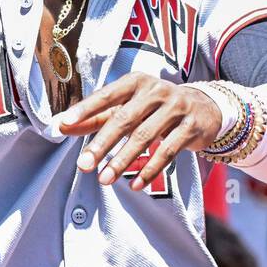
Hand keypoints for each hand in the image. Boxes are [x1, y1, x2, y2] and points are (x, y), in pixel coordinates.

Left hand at [54, 72, 222, 190]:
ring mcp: (176, 108)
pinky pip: (167, 152)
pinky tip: (134, 184)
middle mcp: (156, 91)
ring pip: (145, 137)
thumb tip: (62, 126)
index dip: (86, 109)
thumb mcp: (126, 106)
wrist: (204, 107)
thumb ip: (95, 117)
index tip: (65, 123)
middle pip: (124, 119)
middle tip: (83, 165)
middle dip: (102, 144)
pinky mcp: (191, 127)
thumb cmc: (153, 107)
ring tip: (104, 179)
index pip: (106, 95)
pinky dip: (149, 170)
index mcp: (135, 82)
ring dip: (122, 161)